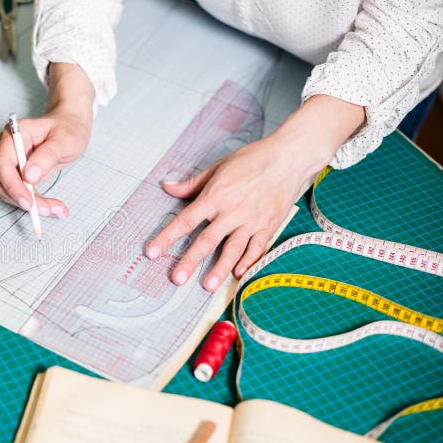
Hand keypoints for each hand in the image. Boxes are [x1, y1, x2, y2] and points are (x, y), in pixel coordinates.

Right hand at [0, 63, 94, 217]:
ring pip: (11, 192)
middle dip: (24, 199)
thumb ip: (46, 156)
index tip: (28, 202)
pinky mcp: (18, 174)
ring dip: (33, 204)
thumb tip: (29, 176)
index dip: (12, 186)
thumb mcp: (64, 140)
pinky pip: (22, 193)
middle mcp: (7, 148)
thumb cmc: (68, 128)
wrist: (70, 126)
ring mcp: (11, 162)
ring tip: (57, 209)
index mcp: (14, 135)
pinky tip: (55, 208)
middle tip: (48, 210)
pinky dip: (37, 203)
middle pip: (3, 181)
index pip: (2, 164)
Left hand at [146, 94, 364, 290]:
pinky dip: (248, 261)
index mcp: (215, 195)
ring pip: (233, 249)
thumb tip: (167, 186)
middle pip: (207, 240)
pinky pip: (257, 247)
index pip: (186, 220)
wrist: (289, 157)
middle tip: (177, 279)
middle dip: (190, 261)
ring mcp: (251, 220)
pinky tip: (238, 273)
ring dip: (220, 269)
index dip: (167, 237)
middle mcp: (232, 210)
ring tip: (207, 286)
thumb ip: (192, 183)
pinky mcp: (269, 225)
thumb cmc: (252, 159)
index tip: (152, 251)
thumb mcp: (218, 167)